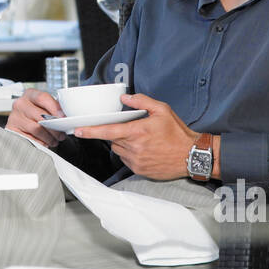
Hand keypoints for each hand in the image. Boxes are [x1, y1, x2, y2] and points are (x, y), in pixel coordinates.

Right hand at [7, 87, 64, 146]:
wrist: (22, 123)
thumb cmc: (36, 114)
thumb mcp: (44, 107)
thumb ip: (53, 109)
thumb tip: (65, 117)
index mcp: (30, 94)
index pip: (42, 98)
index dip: (55, 108)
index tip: (63, 117)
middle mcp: (20, 104)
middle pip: (40, 116)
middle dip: (54, 128)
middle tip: (61, 134)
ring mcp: (14, 117)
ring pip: (36, 129)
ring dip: (49, 137)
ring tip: (55, 140)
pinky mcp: (11, 130)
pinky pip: (29, 139)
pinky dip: (39, 143)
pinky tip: (44, 143)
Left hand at [73, 93, 196, 179]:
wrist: (191, 156)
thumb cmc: (178, 133)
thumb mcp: (162, 110)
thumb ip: (142, 101)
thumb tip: (125, 97)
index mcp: (137, 132)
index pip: (107, 131)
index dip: (90, 131)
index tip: (77, 130)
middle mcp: (134, 148)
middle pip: (113, 140)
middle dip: (117, 133)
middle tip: (132, 129)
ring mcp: (136, 161)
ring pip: (119, 150)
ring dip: (123, 144)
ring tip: (142, 140)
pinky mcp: (139, 170)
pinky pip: (126, 160)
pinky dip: (130, 154)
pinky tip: (144, 149)